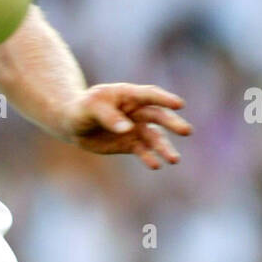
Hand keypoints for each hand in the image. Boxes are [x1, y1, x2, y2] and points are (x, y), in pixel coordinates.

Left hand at [62, 83, 192, 168]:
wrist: (74, 124)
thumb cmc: (82, 108)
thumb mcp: (91, 108)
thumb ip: (109, 117)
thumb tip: (127, 129)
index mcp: (129, 95)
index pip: (150, 95)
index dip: (164, 99)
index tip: (179, 104)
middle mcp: (137, 111)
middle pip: (159, 117)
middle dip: (172, 124)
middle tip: (186, 131)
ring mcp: (136, 128)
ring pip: (154, 137)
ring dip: (164, 148)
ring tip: (174, 160)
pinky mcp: (131, 144)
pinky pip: (143, 151)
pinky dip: (149, 158)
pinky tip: (155, 165)